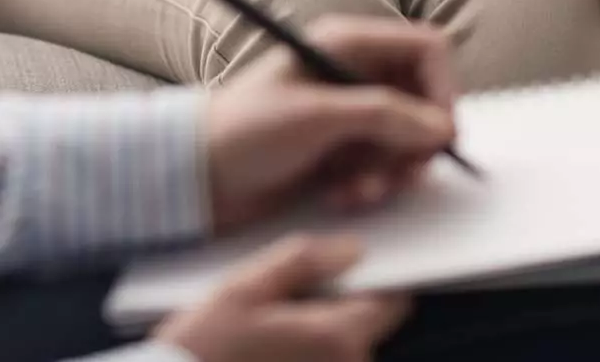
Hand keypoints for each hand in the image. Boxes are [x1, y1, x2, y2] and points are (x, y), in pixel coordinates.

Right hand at [155, 235, 410, 361]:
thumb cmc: (207, 345)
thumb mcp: (246, 288)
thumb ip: (304, 261)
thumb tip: (353, 248)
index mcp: (337, 336)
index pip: (392, 300)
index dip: (373, 276)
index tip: (345, 264)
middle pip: (367, 321)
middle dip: (338, 300)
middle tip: (287, 291)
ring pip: (344, 342)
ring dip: (318, 324)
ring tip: (270, 318)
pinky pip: (325, 359)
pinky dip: (306, 346)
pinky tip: (269, 340)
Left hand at [203, 17, 456, 234]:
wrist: (199, 176)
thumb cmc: (246, 130)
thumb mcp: (316, 117)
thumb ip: (383, 116)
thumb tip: (443, 128)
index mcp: (347, 43)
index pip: (427, 48)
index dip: (444, 89)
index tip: (441, 136)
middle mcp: (355, 72)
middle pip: (426, 100)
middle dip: (416, 143)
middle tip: (399, 173)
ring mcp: (351, 114)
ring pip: (409, 140)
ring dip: (391, 171)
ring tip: (357, 189)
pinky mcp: (344, 151)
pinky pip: (385, 166)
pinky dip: (371, 184)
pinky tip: (339, 195)